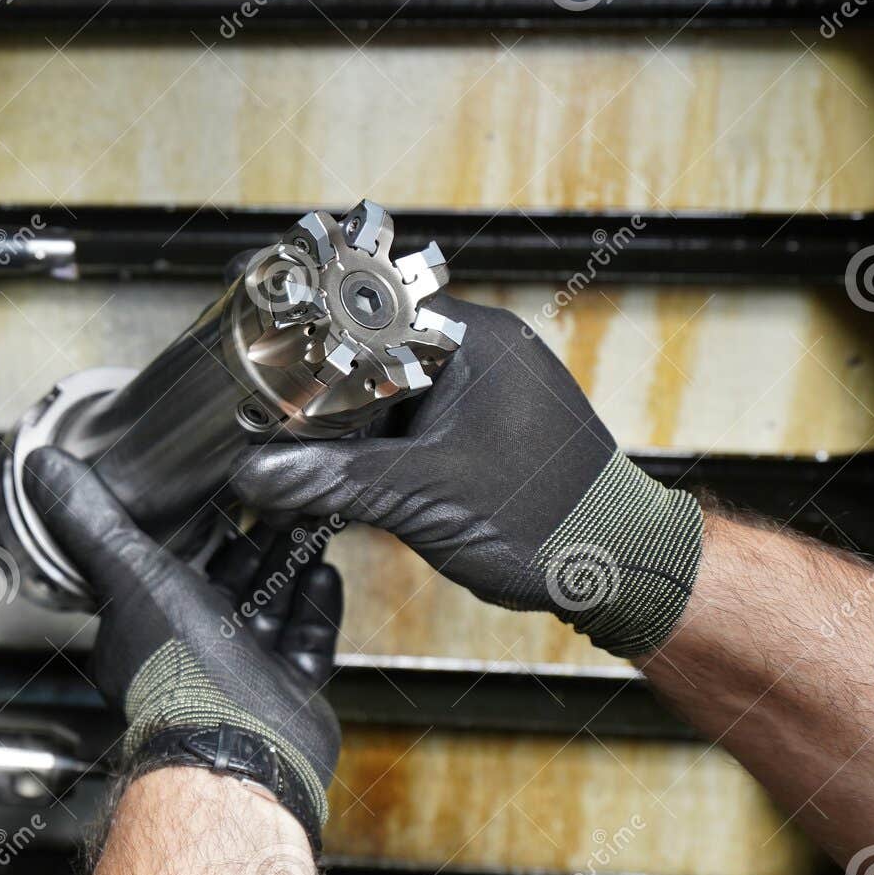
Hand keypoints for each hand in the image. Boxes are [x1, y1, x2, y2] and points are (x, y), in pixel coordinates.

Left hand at [23, 447, 341, 843]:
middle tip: (279, 501)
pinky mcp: (288, 696)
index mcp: (147, 630)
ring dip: (287, 565)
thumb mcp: (129, 575)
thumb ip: (92, 522)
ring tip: (309, 521)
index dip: (196, 532)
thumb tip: (43, 468)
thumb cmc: (177, 670)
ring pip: (268, 610)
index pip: (169, 569)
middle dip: (252, 543)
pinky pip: (305, 644)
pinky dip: (315, 607)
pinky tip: (324, 572)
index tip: (221, 491)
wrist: (239, 747)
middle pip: (226, 587)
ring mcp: (243, 678)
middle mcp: (192, 655)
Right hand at [229, 294, 702, 656]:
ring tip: (280, 434)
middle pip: (370, 347)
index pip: (371, 307)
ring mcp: (479, 390)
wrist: (618, 567)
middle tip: (256, 388)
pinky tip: (325, 467)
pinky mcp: (476, 429)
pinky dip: (367, 442)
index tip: (256, 323)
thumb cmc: (549, 522)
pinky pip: (405, 421)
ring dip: (338, 416)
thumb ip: (334, 481)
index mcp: (475, 340)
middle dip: (314, 376)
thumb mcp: (423, 498)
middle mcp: (479, 351)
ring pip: (383, 388)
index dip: (308, 318)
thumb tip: (255, 476)